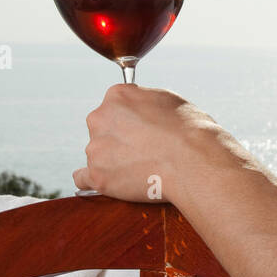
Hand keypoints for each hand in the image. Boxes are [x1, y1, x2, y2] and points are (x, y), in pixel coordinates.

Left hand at [73, 84, 226, 203]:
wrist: (193, 161)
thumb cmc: (190, 131)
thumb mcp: (169, 100)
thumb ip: (145, 102)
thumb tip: (142, 111)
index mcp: (117, 96)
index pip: (115, 105)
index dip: (131, 119)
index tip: (142, 129)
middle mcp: (100, 118)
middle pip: (102, 128)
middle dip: (119, 137)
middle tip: (143, 149)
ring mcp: (96, 148)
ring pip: (98, 153)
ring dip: (113, 160)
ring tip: (142, 168)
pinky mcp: (97, 176)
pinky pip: (83, 178)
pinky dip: (94, 180)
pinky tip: (108, 181)